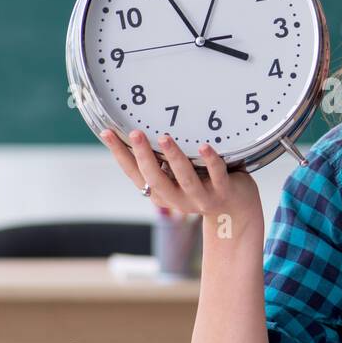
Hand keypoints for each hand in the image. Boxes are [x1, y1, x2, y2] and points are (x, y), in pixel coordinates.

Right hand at [100, 128, 262, 230]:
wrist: (235, 211)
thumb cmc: (201, 185)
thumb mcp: (176, 177)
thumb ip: (161, 163)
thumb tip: (139, 131)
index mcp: (160, 192)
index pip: (134, 172)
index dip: (119, 154)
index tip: (106, 132)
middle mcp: (177, 198)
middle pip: (155, 178)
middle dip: (143, 155)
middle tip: (135, 132)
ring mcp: (200, 197)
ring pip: (185, 178)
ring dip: (174, 158)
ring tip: (164, 138)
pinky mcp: (223, 192)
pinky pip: (217, 175)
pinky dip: (211, 160)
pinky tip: (204, 147)